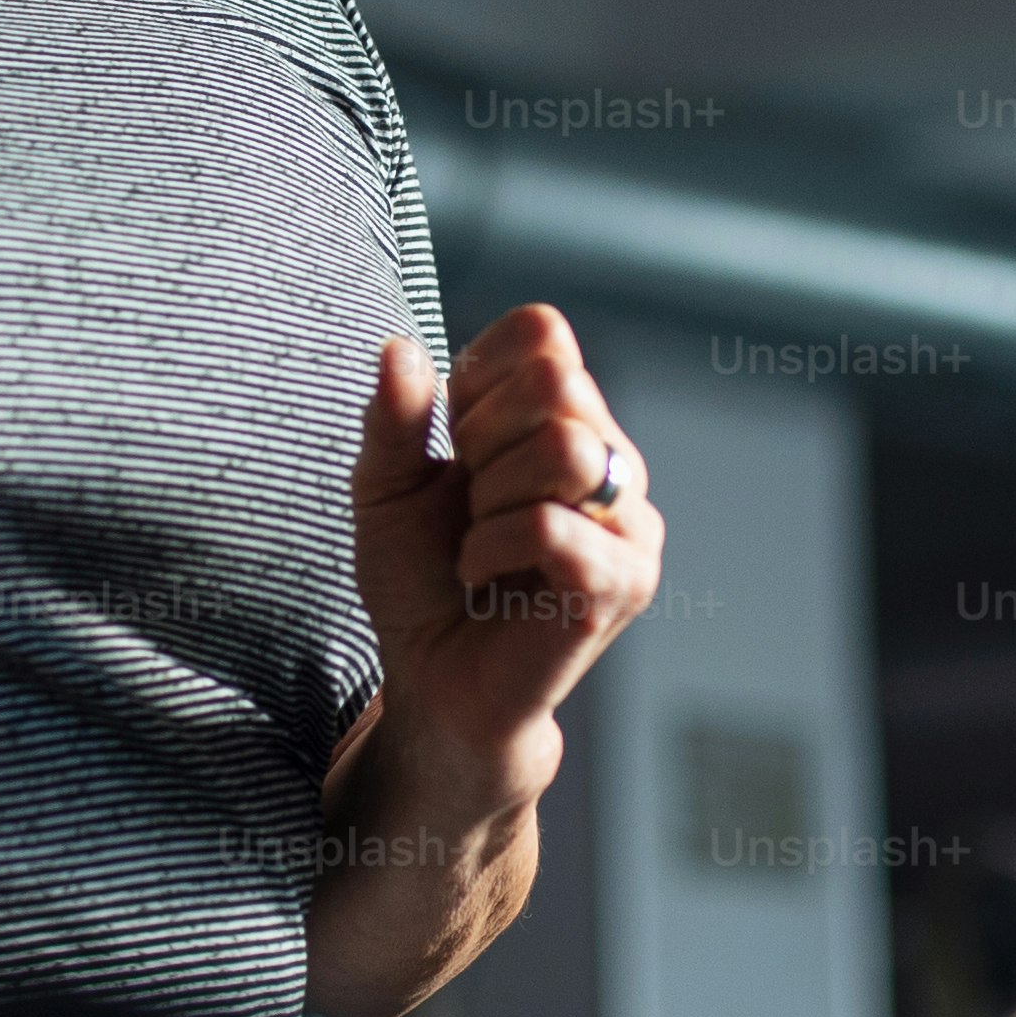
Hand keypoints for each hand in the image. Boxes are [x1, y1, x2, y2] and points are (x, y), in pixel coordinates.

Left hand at [346, 306, 664, 819]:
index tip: (455, 444)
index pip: (543, 332)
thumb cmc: (419, 582)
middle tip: (469, 503)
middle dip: (482, 440)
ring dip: (492, 497)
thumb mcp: (385, 486)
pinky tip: (483, 576)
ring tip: (481, 541)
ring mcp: (630, 522)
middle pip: (557, 381)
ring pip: (566, 448)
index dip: (477, 377)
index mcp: (565, 419)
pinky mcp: (625, 582)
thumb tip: (399, 348)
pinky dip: (490, 548)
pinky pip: (552, 526)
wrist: (435, 684)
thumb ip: (394, 417)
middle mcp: (611, 460)